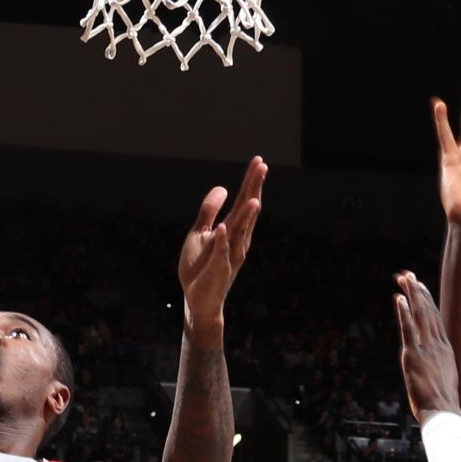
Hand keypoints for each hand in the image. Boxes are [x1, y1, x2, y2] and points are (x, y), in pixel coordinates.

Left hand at [177, 157, 265, 326]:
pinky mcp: (217, 270)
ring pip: (239, 233)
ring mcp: (228, 256)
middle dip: (253, 190)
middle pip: (246, 212)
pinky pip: (220, 254)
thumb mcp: (200, 234)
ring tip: (253, 198)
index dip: (250, 182)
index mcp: (232, 231)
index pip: (243, 202)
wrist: (198, 301)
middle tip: (262, 167)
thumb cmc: (200, 268)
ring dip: (246, 216)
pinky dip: (221, 241)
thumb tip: (222, 187)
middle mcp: (236, 241)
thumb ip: (209, 211)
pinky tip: (223, 228)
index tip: (258, 161)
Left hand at [393, 271, 460, 421]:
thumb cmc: (444, 404)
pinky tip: (399, 298)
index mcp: (446, 350)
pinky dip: (404, 312)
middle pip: (428, 312)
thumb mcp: (445, 381)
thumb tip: (435, 370)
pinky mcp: (414, 355)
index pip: (436, 320)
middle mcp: (438, 345)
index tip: (421, 289)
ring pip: (420, 315)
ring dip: (412, 294)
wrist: (444, 413)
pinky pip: (408, 329)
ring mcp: (427, 348)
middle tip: (410, 276)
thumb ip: (439, 369)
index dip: (428, 303)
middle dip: (419, 292)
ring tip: (405, 278)